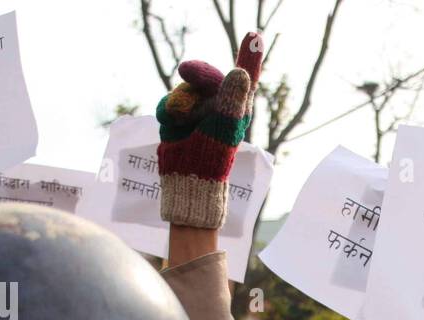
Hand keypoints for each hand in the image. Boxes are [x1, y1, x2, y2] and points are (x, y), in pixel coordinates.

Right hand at [156, 32, 263, 227]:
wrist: (186, 180)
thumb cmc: (212, 159)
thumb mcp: (224, 129)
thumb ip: (232, 99)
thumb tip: (241, 73)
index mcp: (237, 108)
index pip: (245, 76)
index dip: (249, 56)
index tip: (254, 35)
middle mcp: (219, 106)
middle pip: (209, 76)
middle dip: (197, 74)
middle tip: (184, 70)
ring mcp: (198, 110)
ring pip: (186, 89)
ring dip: (180, 101)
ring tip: (181, 121)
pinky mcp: (178, 117)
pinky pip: (170, 101)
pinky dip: (168, 111)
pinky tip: (171, 124)